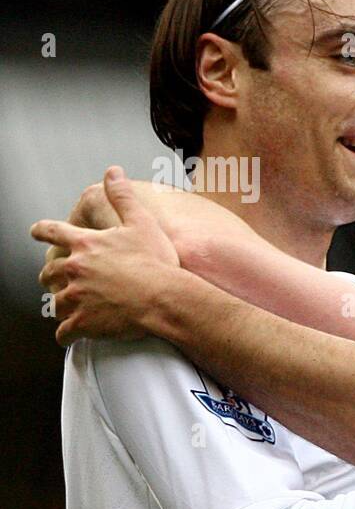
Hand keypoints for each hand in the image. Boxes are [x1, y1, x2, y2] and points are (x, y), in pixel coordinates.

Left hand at [31, 168, 180, 344]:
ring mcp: (76, 298)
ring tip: (69, 309)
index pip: (52, 232)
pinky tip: (70, 336)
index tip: (35, 233)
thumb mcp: (141, 222)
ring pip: (55, 302)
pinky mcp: (83, 323)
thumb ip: (122, 197)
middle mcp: (74, 270)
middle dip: (51, 276)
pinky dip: (66, 334)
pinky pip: (64, 332)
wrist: (164, 298)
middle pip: (49, 272)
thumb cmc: (156, 262)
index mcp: (86, 245)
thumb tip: (112, 172)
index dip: (41, 231)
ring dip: (60, 305)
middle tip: (57, 280)